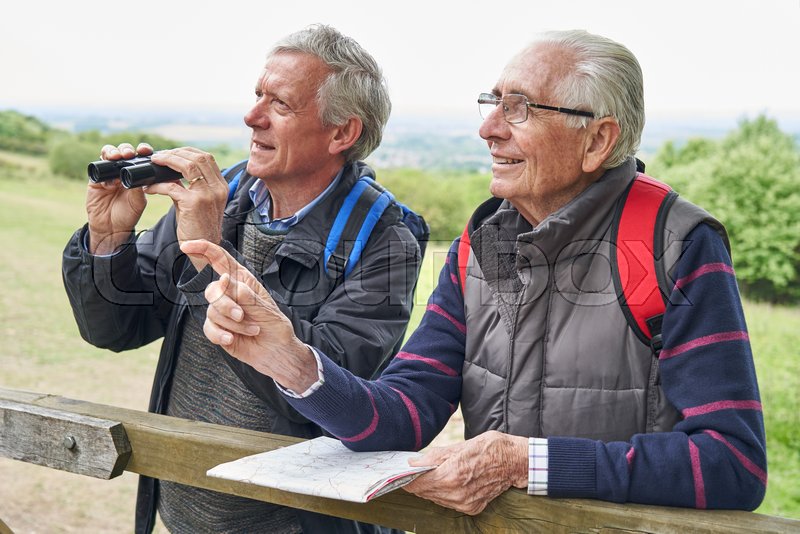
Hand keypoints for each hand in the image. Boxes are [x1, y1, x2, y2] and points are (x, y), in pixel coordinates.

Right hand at [86, 142, 151, 253]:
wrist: (111, 229)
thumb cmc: (128, 215)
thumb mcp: (138, 202)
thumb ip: (138, 188)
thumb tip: (139, 174)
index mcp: (137, 174)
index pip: (140, 157)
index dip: (142, 151)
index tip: (145, 151)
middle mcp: (122, 171)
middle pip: (123, 152)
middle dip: (126, 149)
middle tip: (129, 154)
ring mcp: (108, 174)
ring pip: (108, 154)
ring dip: (112, 152)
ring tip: (117, 157)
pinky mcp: (95, 180)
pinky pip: (97, 169)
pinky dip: (103, 169)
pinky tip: (109, 180)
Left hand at [146, 148, 228, 270]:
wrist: (202, 248)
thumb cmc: (198, 225)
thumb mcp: (198, 201)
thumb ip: (189, 185)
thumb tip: (170, 170)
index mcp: (221, 186)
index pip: (207, 158)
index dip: (187, 151)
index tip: (171, 153)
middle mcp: (217, 188)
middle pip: (198, 157)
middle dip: (175, 153)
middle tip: (158, 157)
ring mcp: (207, 195)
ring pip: (187, 166)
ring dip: (167, 161)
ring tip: (153, 163)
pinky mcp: (194, 204)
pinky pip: (172, 186)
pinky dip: (158, 185)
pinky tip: (149, 187)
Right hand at [180, 239, 319, 392]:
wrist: (276, 351)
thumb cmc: (275, 325)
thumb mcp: (265, 307)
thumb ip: (244, 294)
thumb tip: (225, 279)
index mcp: (242, 281)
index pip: (220, 260)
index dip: (203, 250)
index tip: (186, 246)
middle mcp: (229, 294)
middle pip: (212, 290)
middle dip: (226, 305)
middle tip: (243, 315)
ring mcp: (221, 311)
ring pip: (212, 311)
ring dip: (234, 324)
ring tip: (252, 329)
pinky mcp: (217, 328)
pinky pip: (209, 328)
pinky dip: (221, 334)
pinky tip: (232, 338)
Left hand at [404, 431, 527, 514]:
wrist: (516, 462)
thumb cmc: (490, 448)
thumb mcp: (460, 445)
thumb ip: (434, 456)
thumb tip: (413, 462)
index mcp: (452, 476)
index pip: (418, 482)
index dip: (405, 478)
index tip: (398, 473)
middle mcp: (457, 494)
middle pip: (425, 492)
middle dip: (416, 482)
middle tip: (410, 472)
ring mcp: (465, 503)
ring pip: (435, 498)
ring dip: (428, 488)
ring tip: (426, 475)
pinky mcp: (472, 508)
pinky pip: (448, 502)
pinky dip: (442, 493)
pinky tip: (444, 481)